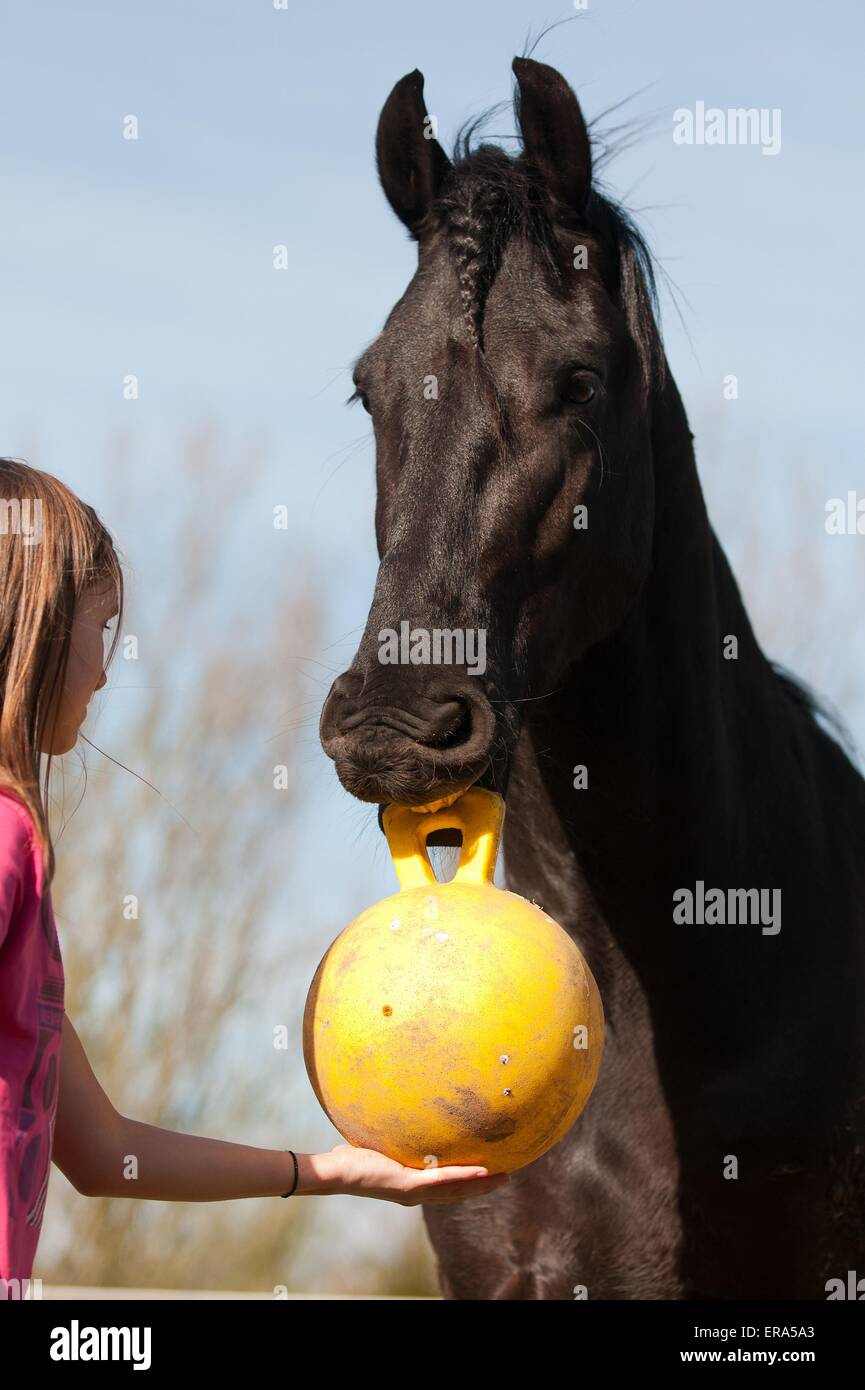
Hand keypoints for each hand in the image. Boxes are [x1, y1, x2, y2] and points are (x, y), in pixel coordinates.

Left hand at [326, 1142, 510, 1205]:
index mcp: (410, 1186)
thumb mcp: (375, 1146)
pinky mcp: (408, 1185)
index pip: (444, 1187)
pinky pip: (442, 1180)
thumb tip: (386, 1117)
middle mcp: (415, 1193)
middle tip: (506, 1177)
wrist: (335, 1173)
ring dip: (481, 1184)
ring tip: (504, 1177)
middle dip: (482, 1187)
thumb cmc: (348, 1161)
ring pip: (455, 1190)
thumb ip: (386, 1137)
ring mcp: (412, 1191)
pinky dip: (464, 1176)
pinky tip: (482, 1170)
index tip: (486, 1174)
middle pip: (456, 1193)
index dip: (466, 1184)